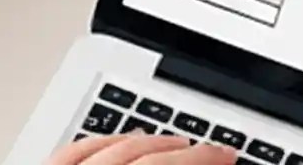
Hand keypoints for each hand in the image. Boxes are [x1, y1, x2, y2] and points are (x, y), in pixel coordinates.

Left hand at [49, 135, 235, 164]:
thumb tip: (200, 164)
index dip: (205, 158)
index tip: (227, 156)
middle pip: (146, 154)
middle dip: (187, 150)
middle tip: (213, 151)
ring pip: (113, 147)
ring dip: (151, 141)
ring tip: (177, 143)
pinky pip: (75, 151)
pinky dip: (103, 141)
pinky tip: (120, 140)